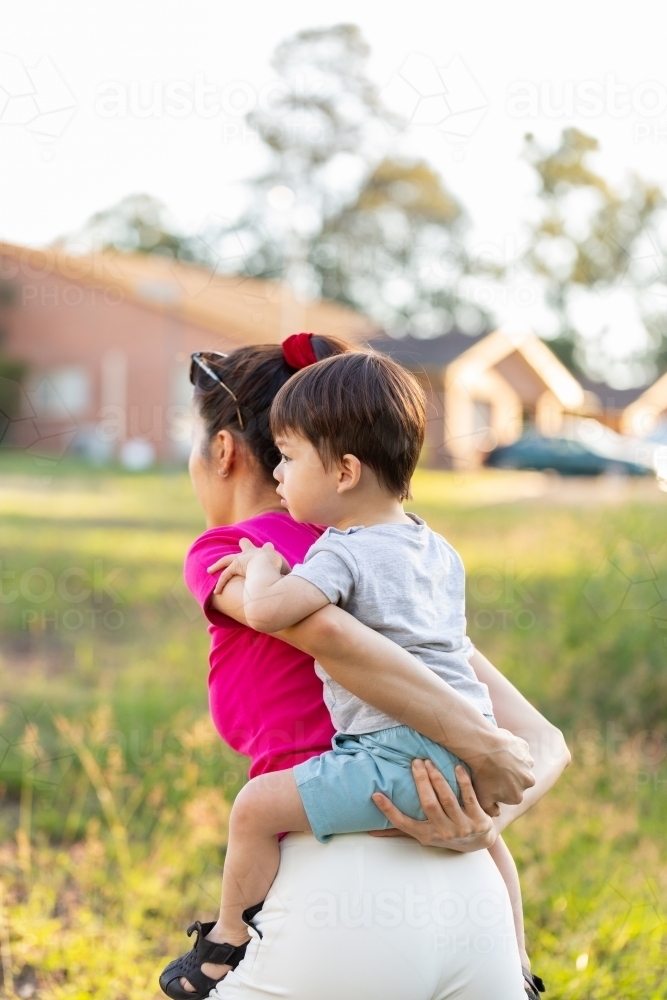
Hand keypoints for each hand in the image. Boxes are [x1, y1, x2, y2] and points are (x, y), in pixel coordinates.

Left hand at [208, 539, 288, 593]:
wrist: (274, 571)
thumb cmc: (284, 577)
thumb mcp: (288, 576)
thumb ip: (289, 577)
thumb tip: (297, 584)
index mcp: (270, 555)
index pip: (268, 551)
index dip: (268, 550)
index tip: (268, 546)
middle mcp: (257, 553)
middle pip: (249, 548)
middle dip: (246, 546)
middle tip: (242, 541)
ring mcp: (245, 558)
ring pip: (229, 560)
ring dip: (219, 564)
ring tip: (210, 569)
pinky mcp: (237, 564)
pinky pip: (226, 575)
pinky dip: (221, 583)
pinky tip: (217, 592)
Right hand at [369, 760, 496, 851]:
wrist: (481, 840)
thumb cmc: (447, 832)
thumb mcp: (426, 834)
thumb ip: (402, 829)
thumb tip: (372, 832)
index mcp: (427, 835)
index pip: (404, 824)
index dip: (389, 811)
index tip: (376, 794)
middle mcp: (444, 833)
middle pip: (428, 804)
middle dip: (421, 781)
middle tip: (416, 761)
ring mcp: (462, 827)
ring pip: (447, 799)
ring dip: (437, 778)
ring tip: (429, 762)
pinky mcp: (479, 820)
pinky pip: (470, 797)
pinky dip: (463, 782)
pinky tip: (457, 767)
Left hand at [466, 728, 534, 815]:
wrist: (483, 747)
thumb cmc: (481, 774)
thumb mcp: (481, 798)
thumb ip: (491, 810)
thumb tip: (497, 813)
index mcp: (518, 797)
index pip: (510, 796)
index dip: (499, 790)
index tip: (490, 782)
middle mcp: (528, 781)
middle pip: (518, 781)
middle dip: (508, 777)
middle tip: (492, 769)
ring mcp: (528, 763)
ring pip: (520, 765)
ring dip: (512, 763)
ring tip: (495, 758)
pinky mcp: (524, 747)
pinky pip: (518, 749)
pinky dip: (512, 749)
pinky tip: (499, 748)